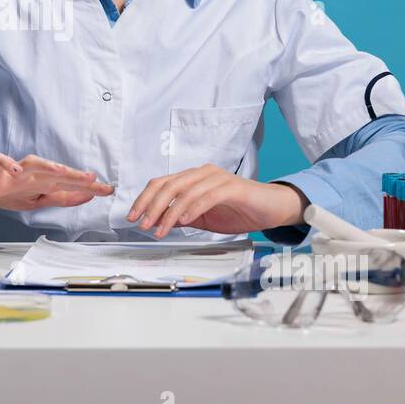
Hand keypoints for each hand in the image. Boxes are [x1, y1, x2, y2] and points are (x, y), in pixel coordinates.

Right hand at [0, 152, 114, 211]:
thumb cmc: (9, 189)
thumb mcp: (38, 199)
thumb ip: (63, 197)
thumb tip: (88, 195)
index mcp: (43, 183)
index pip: (70, 184)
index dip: (89, 187)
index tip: (109, 190)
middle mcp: (32, 174)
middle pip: (56, 173)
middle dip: (75, 176)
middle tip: (93, 179)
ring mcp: (14, 170)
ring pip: (32, 164)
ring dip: (46, 166)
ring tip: (60, 170)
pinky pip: (0, 162)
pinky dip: (7, 164)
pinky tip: (14, 170)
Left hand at [126, 164, 307, 238]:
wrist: (272, 209)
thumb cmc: (239, 210)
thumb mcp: (203, 217)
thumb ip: (181, 216)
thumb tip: (156, 222)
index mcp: (193, 178)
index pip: (161, 183)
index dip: (144, 199)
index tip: (132, 217)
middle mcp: (203, 173)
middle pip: (168, 185)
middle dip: (151, 206)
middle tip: (142, 224)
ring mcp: (218, 178)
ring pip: (185, 192)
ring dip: (169, 213)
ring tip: (160, 230)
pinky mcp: (232, 187)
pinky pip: (207, 196)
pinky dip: (192, 208)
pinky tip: (183, 221)